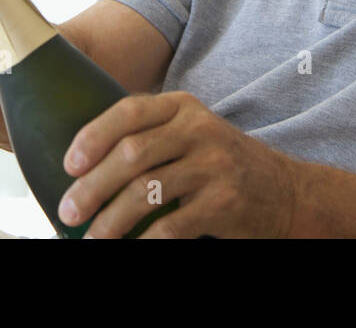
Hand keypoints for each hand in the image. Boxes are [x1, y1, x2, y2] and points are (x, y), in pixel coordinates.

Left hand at [58, 91, 297, 237]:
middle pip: (132, 154)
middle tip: (68, 212)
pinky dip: (144, 241)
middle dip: (92, 186)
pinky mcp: (225, 202)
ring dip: (110, 221)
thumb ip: (151, 135)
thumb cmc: (222, 166)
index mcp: (184, 107)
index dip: (93, 137)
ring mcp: (215, 165)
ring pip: (146, 192)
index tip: (69, 165)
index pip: (129, 112)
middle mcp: (200, 129)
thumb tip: (84, 166)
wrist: (286, 193)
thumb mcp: (193, 135)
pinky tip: (130, 248)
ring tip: (93, 238)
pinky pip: (170, 226)